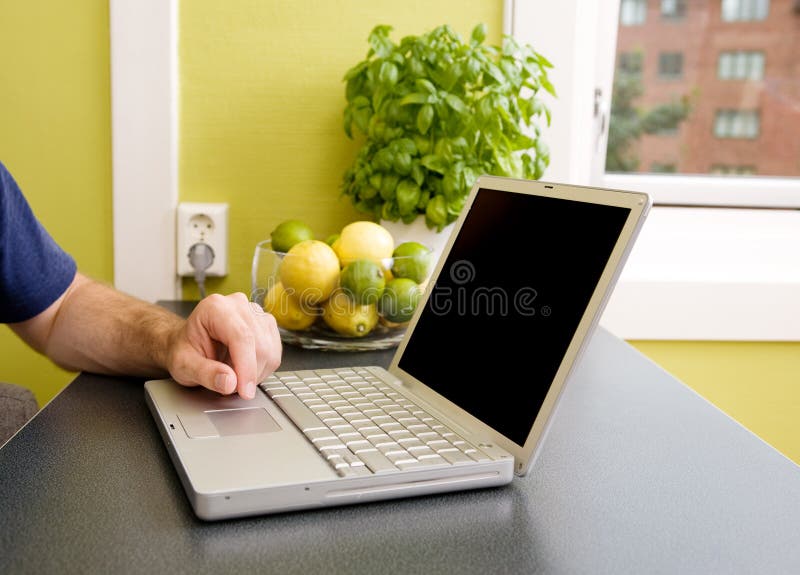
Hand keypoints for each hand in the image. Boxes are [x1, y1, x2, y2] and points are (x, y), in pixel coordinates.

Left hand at [165, 293, 281, 398]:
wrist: (188, 343)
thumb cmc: (184, 349)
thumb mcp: (184, 365)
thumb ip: (205, 374)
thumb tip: (230, 382)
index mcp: (215, 307)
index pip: (242, 336)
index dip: (246, 367)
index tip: (244, 391)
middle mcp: (238, 305)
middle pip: (259, 344)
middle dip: (249, 373)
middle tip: (229, 385)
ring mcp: (255, 313)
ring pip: (270, 350)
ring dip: (255, 371)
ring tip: (231, 372)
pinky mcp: (266, 325)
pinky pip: (274, 353)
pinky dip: (261, 368)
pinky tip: (243, 368)